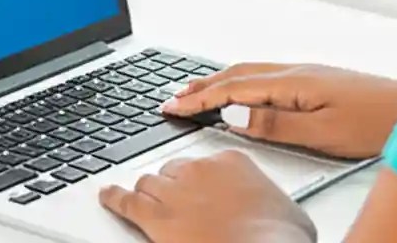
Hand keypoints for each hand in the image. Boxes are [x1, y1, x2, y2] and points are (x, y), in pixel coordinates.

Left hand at [100, 150, 315, 242]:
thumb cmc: (279, 239)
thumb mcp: (288, 213)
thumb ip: (271, 202)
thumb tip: (276, 214)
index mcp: (232, 161)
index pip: (206, 163)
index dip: (201, 180)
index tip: (201, 189)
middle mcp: (200, 170)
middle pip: (175, 170)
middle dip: (173, 185)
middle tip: (176, 201)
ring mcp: (175, 191)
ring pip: (150, 183)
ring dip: (147, 192)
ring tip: (141, 199)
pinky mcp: (156, 218)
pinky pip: (126, 201)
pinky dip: (114, 198)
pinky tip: (107, 196)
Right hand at [161, 64, 396, 159]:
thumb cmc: (378, 122)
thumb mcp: (322, 133)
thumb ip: (275, 124)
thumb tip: (234, 115)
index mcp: (294, 81)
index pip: (233, 88)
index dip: (199, 98)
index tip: (173, 106)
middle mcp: (298, 71)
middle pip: (237, 73)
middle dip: (201, 84)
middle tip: (173, 97)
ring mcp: (308, 74)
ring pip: (252, 73)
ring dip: (220, 81)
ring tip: (198, 91)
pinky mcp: (318, 81)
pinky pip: (267, 77)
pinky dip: (243, 83)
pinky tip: (243, 92)